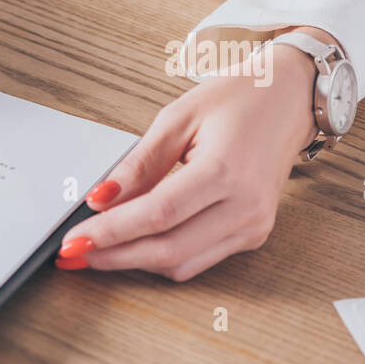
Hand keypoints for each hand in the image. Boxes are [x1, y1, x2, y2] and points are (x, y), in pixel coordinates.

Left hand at [56, 32, 326, 281]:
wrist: (291, 101)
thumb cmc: (238, 99)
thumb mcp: (177, 118)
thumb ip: (138, 164)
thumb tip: (99, 199)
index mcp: (226, 170)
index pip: (158, 214)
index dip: (111, 232)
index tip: (72, 241)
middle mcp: (246, 206)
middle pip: (168, 249)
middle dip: (114, 256)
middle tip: (72, 255)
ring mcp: (253, 225)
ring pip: (181, 264)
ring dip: (133, 262)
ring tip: (94, 250)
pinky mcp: (252, 235)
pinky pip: (197, 260)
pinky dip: (160, 257)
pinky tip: (131, 245)